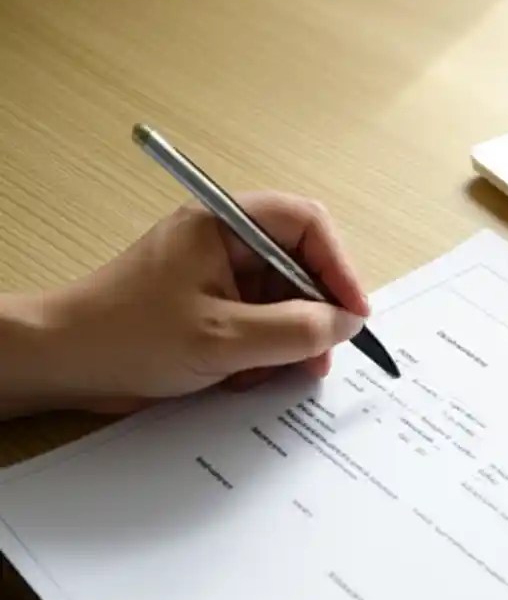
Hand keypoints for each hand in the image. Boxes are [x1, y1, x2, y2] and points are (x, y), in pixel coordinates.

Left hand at [39, 192, 369, 412]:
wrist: (62, 364)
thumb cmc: (126, 337)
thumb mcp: (223, 339)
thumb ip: (295, 330)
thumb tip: (346, 323)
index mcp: (223, 224)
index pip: (306, 225)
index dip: (339, 266)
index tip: (353, 312)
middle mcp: (225, 241)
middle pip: (300, 264)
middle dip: (314, 312)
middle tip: (321, 353)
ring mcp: (217, 274)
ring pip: (284, 299)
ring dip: (288, 339)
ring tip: (274, 372)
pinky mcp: (210, 307)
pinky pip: (260, 322)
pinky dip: (263, 351)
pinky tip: (242, 375)